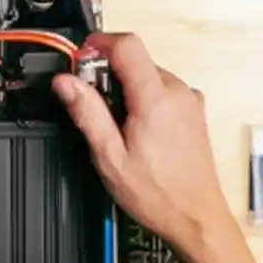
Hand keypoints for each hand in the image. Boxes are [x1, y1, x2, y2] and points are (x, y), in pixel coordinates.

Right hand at [52, 33, 233, 254]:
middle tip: (91, 102)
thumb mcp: (110, 156)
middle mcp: (177, 92)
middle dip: (107, 73)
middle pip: (135, 59)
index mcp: (155, 98)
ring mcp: (189, 100)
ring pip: (148, 73)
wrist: (197, 219)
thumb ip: (87, 112)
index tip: (80, 59)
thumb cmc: (158, 194)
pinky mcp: (192, 110)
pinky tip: (136, 128)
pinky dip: (143, 97)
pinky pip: (162, 88)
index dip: (98, 44)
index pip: (127, 44)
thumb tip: (65, 82)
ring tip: (116, 124)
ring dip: (125, 87)